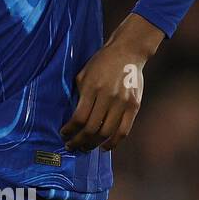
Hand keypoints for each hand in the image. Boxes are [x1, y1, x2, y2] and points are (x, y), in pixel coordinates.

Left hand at [60, 12, 162, 152]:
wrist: (128, 51)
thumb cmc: (102, 63)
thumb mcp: (84, 74)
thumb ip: (79, 94)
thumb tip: (71, 117)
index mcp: (92, 88)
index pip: (79, 118)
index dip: (70, 130)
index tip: (64, 134)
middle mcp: (108, 96)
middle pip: (92, 128)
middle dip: (79, 141)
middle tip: (72, 146)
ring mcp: (123, 102)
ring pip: (106, 133)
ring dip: (93, 144)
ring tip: (85, 148)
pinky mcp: (134, 106)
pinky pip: (123, 131)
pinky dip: (113, 143)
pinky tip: (104, 147)